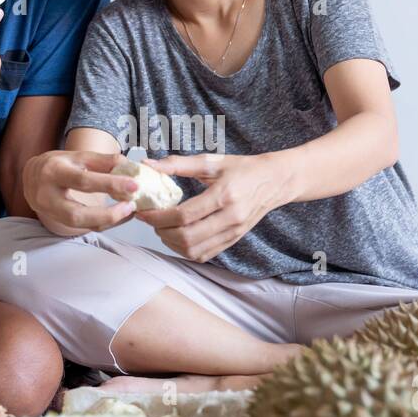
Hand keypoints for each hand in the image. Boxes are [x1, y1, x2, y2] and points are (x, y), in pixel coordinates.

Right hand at [23, 150, 141, 234]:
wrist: (32, 177)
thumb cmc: (59, 164)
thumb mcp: (78, 156)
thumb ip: (103, 161)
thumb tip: (130, 167)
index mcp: (54, 171)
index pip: (83, 181)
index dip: (110, 184)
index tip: (134, 185)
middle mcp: (47, 194)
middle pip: (78, 212)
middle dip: (108, 213)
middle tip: (132, 206)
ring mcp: (49, 212)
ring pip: (79, 225)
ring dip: (107, 221)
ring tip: (128, 212)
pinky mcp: (55, 221)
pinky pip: (82, 227)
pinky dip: (103, 223)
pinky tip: (119, 216)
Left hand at [135, 153, 289, 261]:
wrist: (274, 181)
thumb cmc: (242, 168)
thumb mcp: (212, 161)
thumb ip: (179, 164)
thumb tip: (149, 164)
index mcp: (224, 195)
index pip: (184, 215)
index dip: (158, 216)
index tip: (143, 211)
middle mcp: (230, 217)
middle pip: (187, 236)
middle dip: (161, 231)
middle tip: (150, 220)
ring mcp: (233, 232)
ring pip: (194, 250)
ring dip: (171, 243)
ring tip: (162, 228)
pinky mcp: (233, 240)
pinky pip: (204, 255)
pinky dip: (185, 250)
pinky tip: (177, 237)